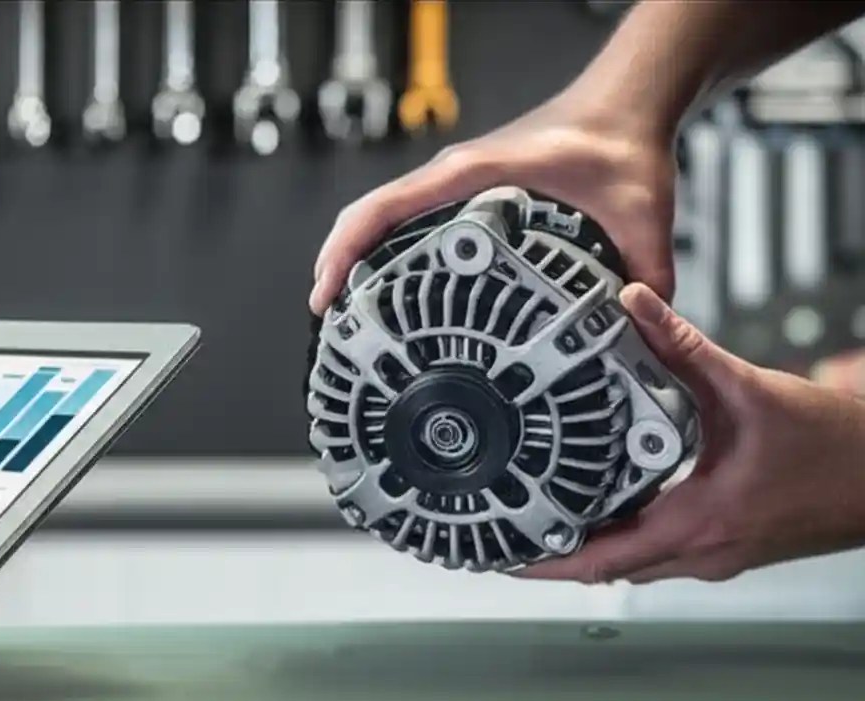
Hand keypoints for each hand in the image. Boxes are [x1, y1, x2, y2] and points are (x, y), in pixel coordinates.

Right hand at [309, 88, 678, 314]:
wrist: (626, 103)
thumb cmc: (618, 138)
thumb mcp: (638, 214)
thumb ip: (648, 273)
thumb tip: (639, 323)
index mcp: (475, 175)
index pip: (385, 207)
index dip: (346, 250)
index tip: (328, 293)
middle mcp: (456, 174)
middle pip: (370, 215)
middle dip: (338, 262)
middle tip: (329, 316)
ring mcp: (458, 181)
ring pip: (384, 213)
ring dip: (357, 252)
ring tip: (348, 305)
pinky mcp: (469, 188)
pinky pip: (410, 213)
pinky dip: (386, 242)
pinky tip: (392, 280)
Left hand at [515, 284, 864, 584]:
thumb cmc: (838, 448)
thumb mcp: (748, 388)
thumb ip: (681, 345)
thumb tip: (634, 304)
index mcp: (698, 521)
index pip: (601, 560)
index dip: (546, 562)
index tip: (507, 555)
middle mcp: (704, 551)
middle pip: (610, 569)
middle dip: (558, 555)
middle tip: (513, 531)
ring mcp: (720, 556)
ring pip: (639, 565)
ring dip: (595, 548)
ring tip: (549, 521)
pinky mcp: (733, 547)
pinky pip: (665, 554)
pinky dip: (631, 539)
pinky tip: (616, 508)